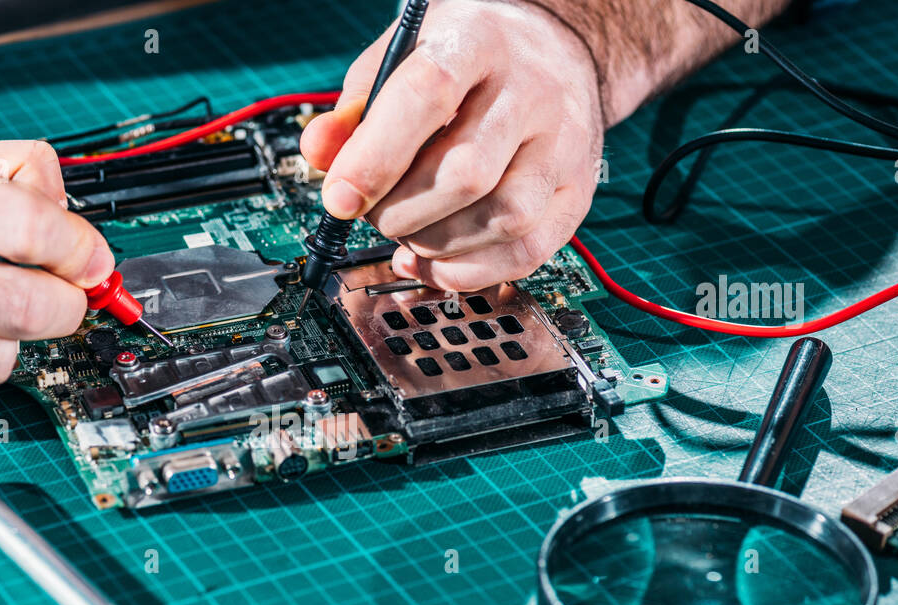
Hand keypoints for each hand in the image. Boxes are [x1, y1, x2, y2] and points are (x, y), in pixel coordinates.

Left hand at [300, 0, 602, 291]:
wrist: (555, 52)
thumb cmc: (467, 59)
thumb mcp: (401, 58)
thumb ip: (354, 109)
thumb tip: (320, 154)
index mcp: (478, 40)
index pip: (427, 96)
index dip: (376, 158)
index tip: (339, 199)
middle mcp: (531, 90)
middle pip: (465, 174)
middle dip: (400, 213)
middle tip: (375, 212)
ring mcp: (563, 145)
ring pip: (500, 220)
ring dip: (434, 244)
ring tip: (406, 230)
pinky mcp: (577, 192)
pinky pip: (525, 253)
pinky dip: (466, 271)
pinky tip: (433, 259)